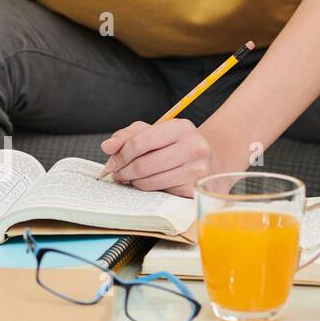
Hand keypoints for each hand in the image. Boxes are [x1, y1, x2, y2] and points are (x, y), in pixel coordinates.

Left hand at [99, 119, 217, 196]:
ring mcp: (196, 170)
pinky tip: (148, 183)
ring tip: (131, 179)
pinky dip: (148, 189)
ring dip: (134, 182)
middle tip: (117, 174)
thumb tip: (107, 146)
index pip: (139, 142)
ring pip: (150, 181)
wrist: (212, 163)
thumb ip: (128, 136)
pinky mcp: (194, 189)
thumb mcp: (155, 133)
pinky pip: (160, 192)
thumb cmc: (177, 146)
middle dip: (123, 171)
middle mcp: (193, 147)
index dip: (120, 155)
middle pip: (143, 164)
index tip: (111, 163)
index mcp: (181, 128)